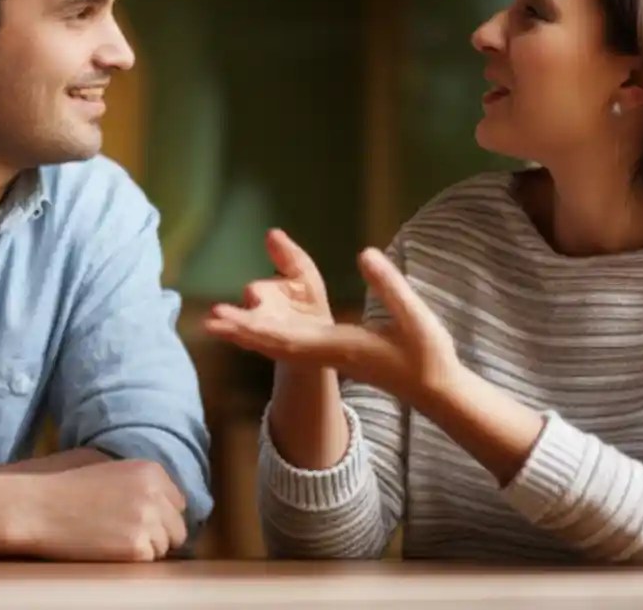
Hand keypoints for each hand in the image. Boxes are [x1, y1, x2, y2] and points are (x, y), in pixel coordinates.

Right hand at [9, 460, 186, 561]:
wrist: (38, 508)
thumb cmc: (67, 488)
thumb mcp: (109, 467)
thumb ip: (141, 480)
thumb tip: (165, 502)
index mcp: (151, 470)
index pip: (177, 502)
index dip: (160, 515)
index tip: (139, 520)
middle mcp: (155, 493)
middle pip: (177, 526)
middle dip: (158, 534)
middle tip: (127, 535)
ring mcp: (148, 520)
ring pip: (166, 546)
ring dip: (147, 548)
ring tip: (114, 540)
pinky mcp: (136, 546)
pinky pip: (150, 560)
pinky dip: (134, 560)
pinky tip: (110, 549)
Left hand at [206, 245, 460, 399]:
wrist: (435, 388)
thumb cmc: (428, 354)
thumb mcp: (415, 316)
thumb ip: (390, 285)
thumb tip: (364, 254)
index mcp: (340, 346)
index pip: (291, 339)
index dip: (259, 330)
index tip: (232, 322)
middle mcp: (327, 353)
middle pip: (275, 344)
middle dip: (242, 332)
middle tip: (207, 321)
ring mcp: (329, 355)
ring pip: (278, 345)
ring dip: (248, 333)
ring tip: (216, 322)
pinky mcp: (333, 352)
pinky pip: (290, 344)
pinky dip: (266, 335)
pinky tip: (251, 327)